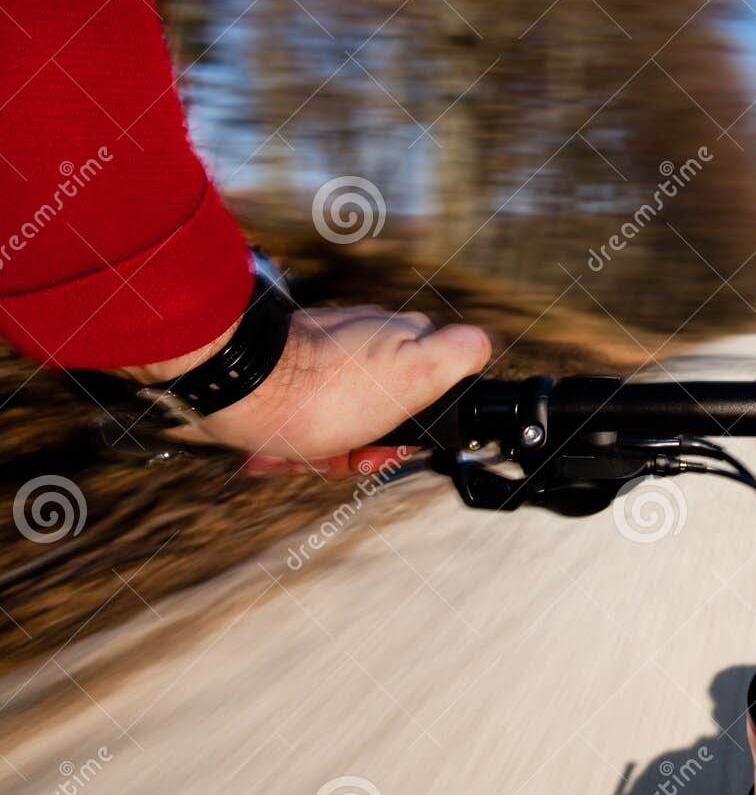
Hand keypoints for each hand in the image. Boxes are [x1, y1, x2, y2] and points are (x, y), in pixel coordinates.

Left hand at [118, 305, 491, 472]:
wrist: (235, 389)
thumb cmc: (325, 391)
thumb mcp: (418, 370)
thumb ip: (461, 352)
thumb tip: (482, 344)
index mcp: (401, 339)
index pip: (433, 386)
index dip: (420, 423)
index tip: (396, 441)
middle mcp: (364, 343)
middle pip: (385, 412)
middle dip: (368, 445)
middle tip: (348, 455)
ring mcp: (321, 359)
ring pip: (342, 424)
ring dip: (326, 452)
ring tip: (304, 455)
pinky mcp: (281, 377)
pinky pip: (300, 422)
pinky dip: (292, 443)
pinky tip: (278, 452)